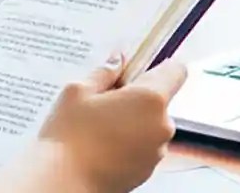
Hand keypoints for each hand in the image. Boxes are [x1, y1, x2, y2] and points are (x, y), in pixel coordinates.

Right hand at [36, 52, 188, 192]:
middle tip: (105, 101)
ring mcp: (156, 152)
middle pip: (159, 100)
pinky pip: (144, 147)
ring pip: (150, 125)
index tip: (139, 68)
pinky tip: (102, 145)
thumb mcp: (78, 91)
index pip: (176, 70)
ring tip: (99, 127)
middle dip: (137, 97)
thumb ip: (104, 71)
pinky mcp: (147, 171)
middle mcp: (161, 126)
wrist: (62, 184)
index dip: (159, 65)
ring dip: (132, 121)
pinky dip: (129, 143)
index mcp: (150, 99)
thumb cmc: (69, 138)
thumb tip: (118, 59)